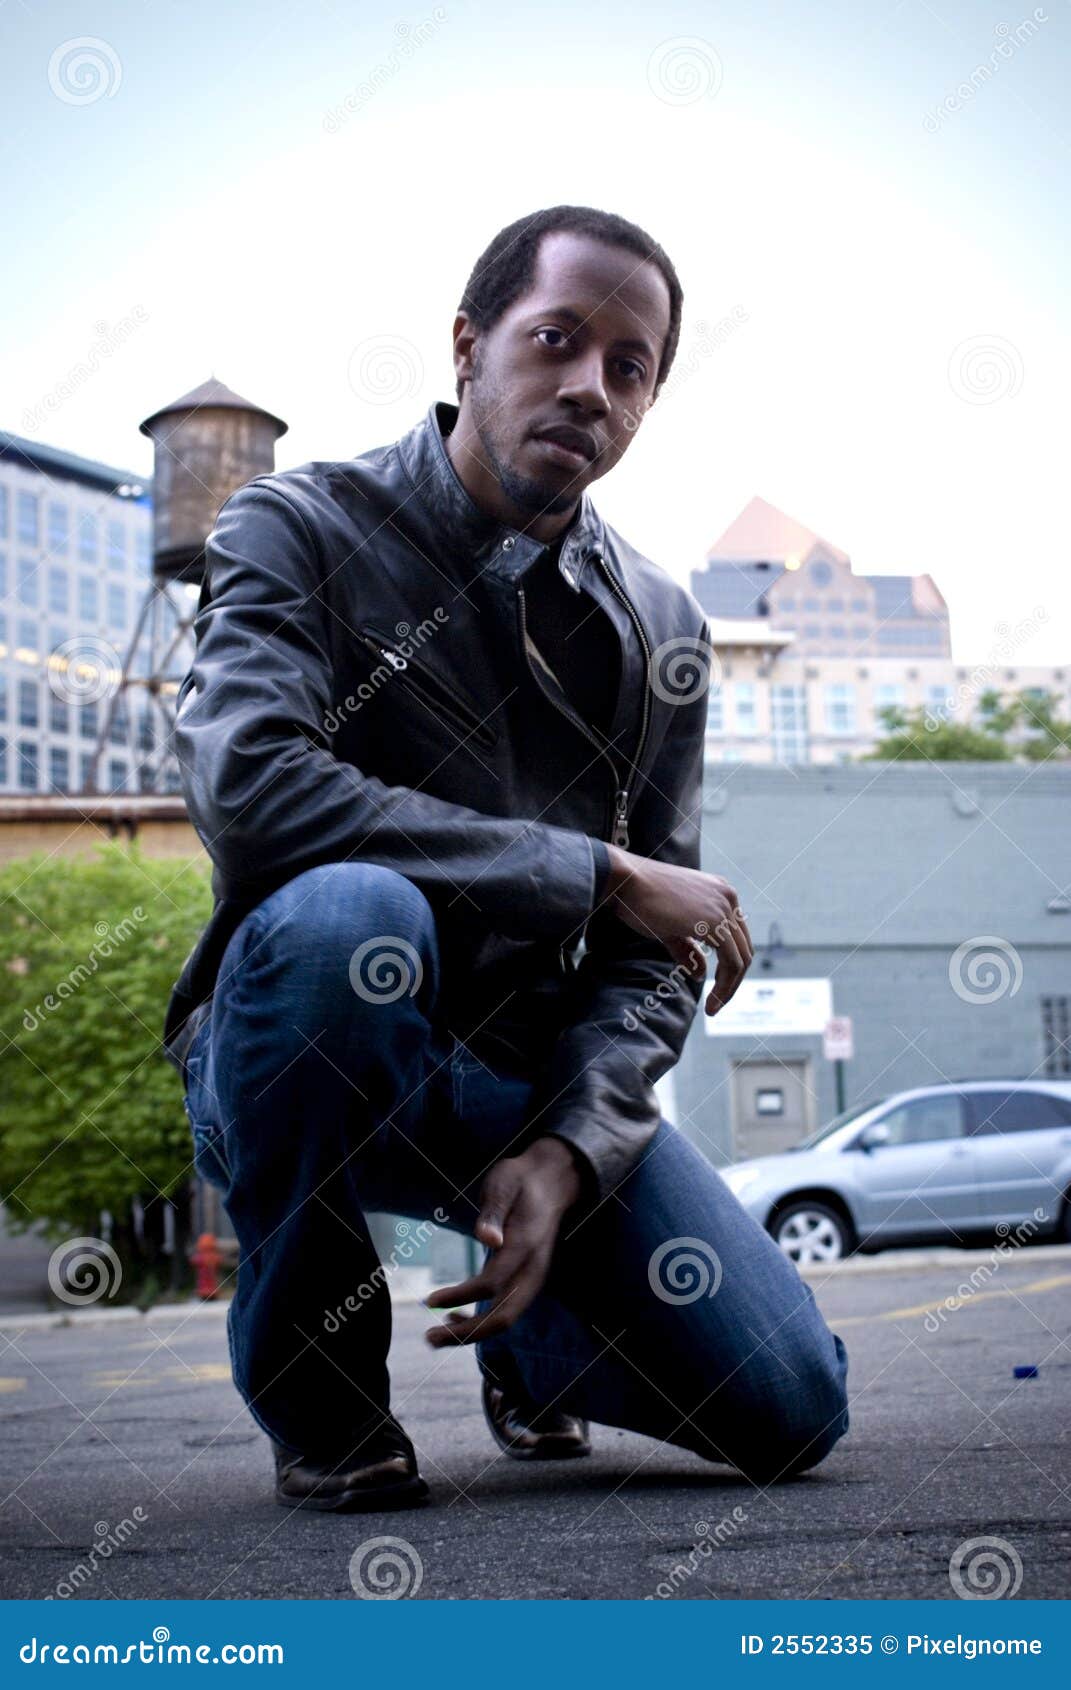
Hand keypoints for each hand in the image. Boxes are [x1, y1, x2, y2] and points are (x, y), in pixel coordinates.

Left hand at [423, 1137, 580, 1347]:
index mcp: (525, 1245)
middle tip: (428, 1338)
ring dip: (470, 1334)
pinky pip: (506, 1311)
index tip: (429, 1300)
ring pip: (505, 1319)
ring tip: (435, 1336)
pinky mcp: (526, 1280)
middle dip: (466, 1333)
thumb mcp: (504, 1183)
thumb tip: (486, 1239)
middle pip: (504, 1317)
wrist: (553, 1182)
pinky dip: (480, 1322)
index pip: (492, 1282)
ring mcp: (533, 1278)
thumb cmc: (521, 1180)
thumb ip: (494, 1212)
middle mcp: (533, 1269)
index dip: (460, 1295)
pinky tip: (453, 1316)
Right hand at [603, 845, 753, 1016]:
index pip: (736, 936)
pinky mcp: (715, 921)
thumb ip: (688, 949)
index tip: (714, 989)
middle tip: (715, 1005)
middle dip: (732, 981)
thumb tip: (700, 974)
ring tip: (713, 1009)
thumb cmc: (640, 901)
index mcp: (720, 893)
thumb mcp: (670, 929)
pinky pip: (732, 962)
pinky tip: (710, 1002)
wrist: (625, 881)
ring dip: (729, 988)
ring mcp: (724, 907)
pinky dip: (725, 986)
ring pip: (741, 958)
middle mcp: (728, 896)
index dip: (729, 967)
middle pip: (744, 948)